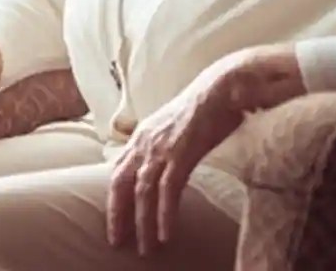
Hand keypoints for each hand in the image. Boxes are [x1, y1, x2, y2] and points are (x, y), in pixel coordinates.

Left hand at [105, 68, 243, 255]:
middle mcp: (144, 142)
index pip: (117, 171)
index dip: (114, 198)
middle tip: (117, 242)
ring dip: (142, 224)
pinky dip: (164, 215)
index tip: (114, 220)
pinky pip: (168, 191)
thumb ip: (161, 145)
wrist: (220, 88)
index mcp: (141, 136)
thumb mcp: (172, 127)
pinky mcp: (180, 153)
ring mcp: (161, 148)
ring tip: (146, 248)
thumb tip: (161, 165)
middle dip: (117, 215)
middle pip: (121, 184)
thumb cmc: (203, 108)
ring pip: (142, 193)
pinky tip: (165, 234)